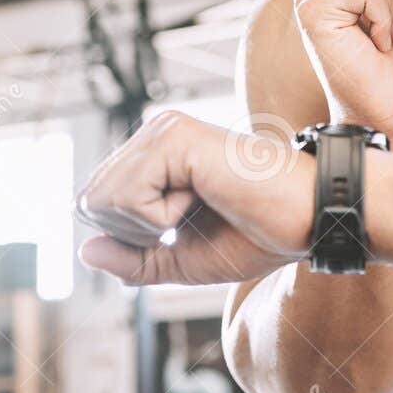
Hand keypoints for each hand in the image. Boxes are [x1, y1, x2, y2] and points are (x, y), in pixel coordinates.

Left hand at [75, 110, 313, 285]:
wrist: (307, 220)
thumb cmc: (256, 235)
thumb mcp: (181, 261)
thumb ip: (133, 259)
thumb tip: (85, 251)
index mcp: (154, 155)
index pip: (96, 205)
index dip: (130, 238)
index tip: (184, 229)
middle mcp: (154, 134)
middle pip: (90, 202)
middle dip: (134, 233)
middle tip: (191, 221)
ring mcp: (163, 130)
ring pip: (101, 199)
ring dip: (149, 225)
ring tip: (198, 208)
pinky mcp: (174, 137)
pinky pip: (128, 196)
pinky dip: (160, 218)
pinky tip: (201, 199)